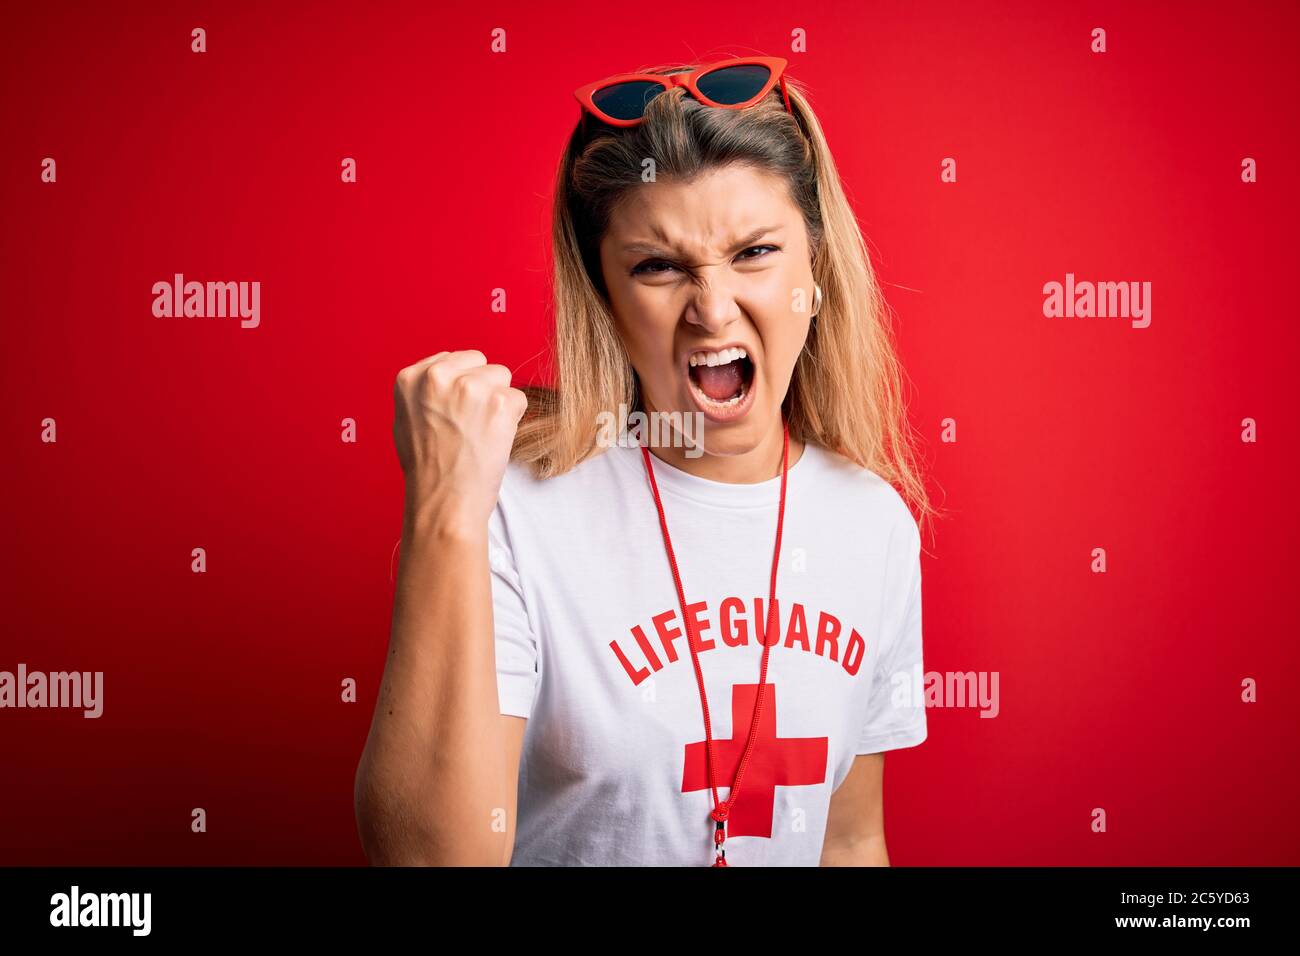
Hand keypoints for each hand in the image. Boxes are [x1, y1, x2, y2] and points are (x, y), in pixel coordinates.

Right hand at [393, 349, 527, 531]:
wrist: (444, 502)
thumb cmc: (427, 469)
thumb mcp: (407, 419)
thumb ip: (425, 391)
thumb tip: (450, 374)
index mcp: (411, 377)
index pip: (453, 359)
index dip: (460, 386)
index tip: (455, 412)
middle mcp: (438, 376)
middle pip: (480, 363)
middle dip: (481, 387)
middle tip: (470, 424)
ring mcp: (470, 387)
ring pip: (502, 377)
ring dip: (498, 402)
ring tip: (480, 433)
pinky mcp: (499, 403)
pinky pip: (518, 399)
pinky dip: (512, 419)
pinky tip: (493, 439)